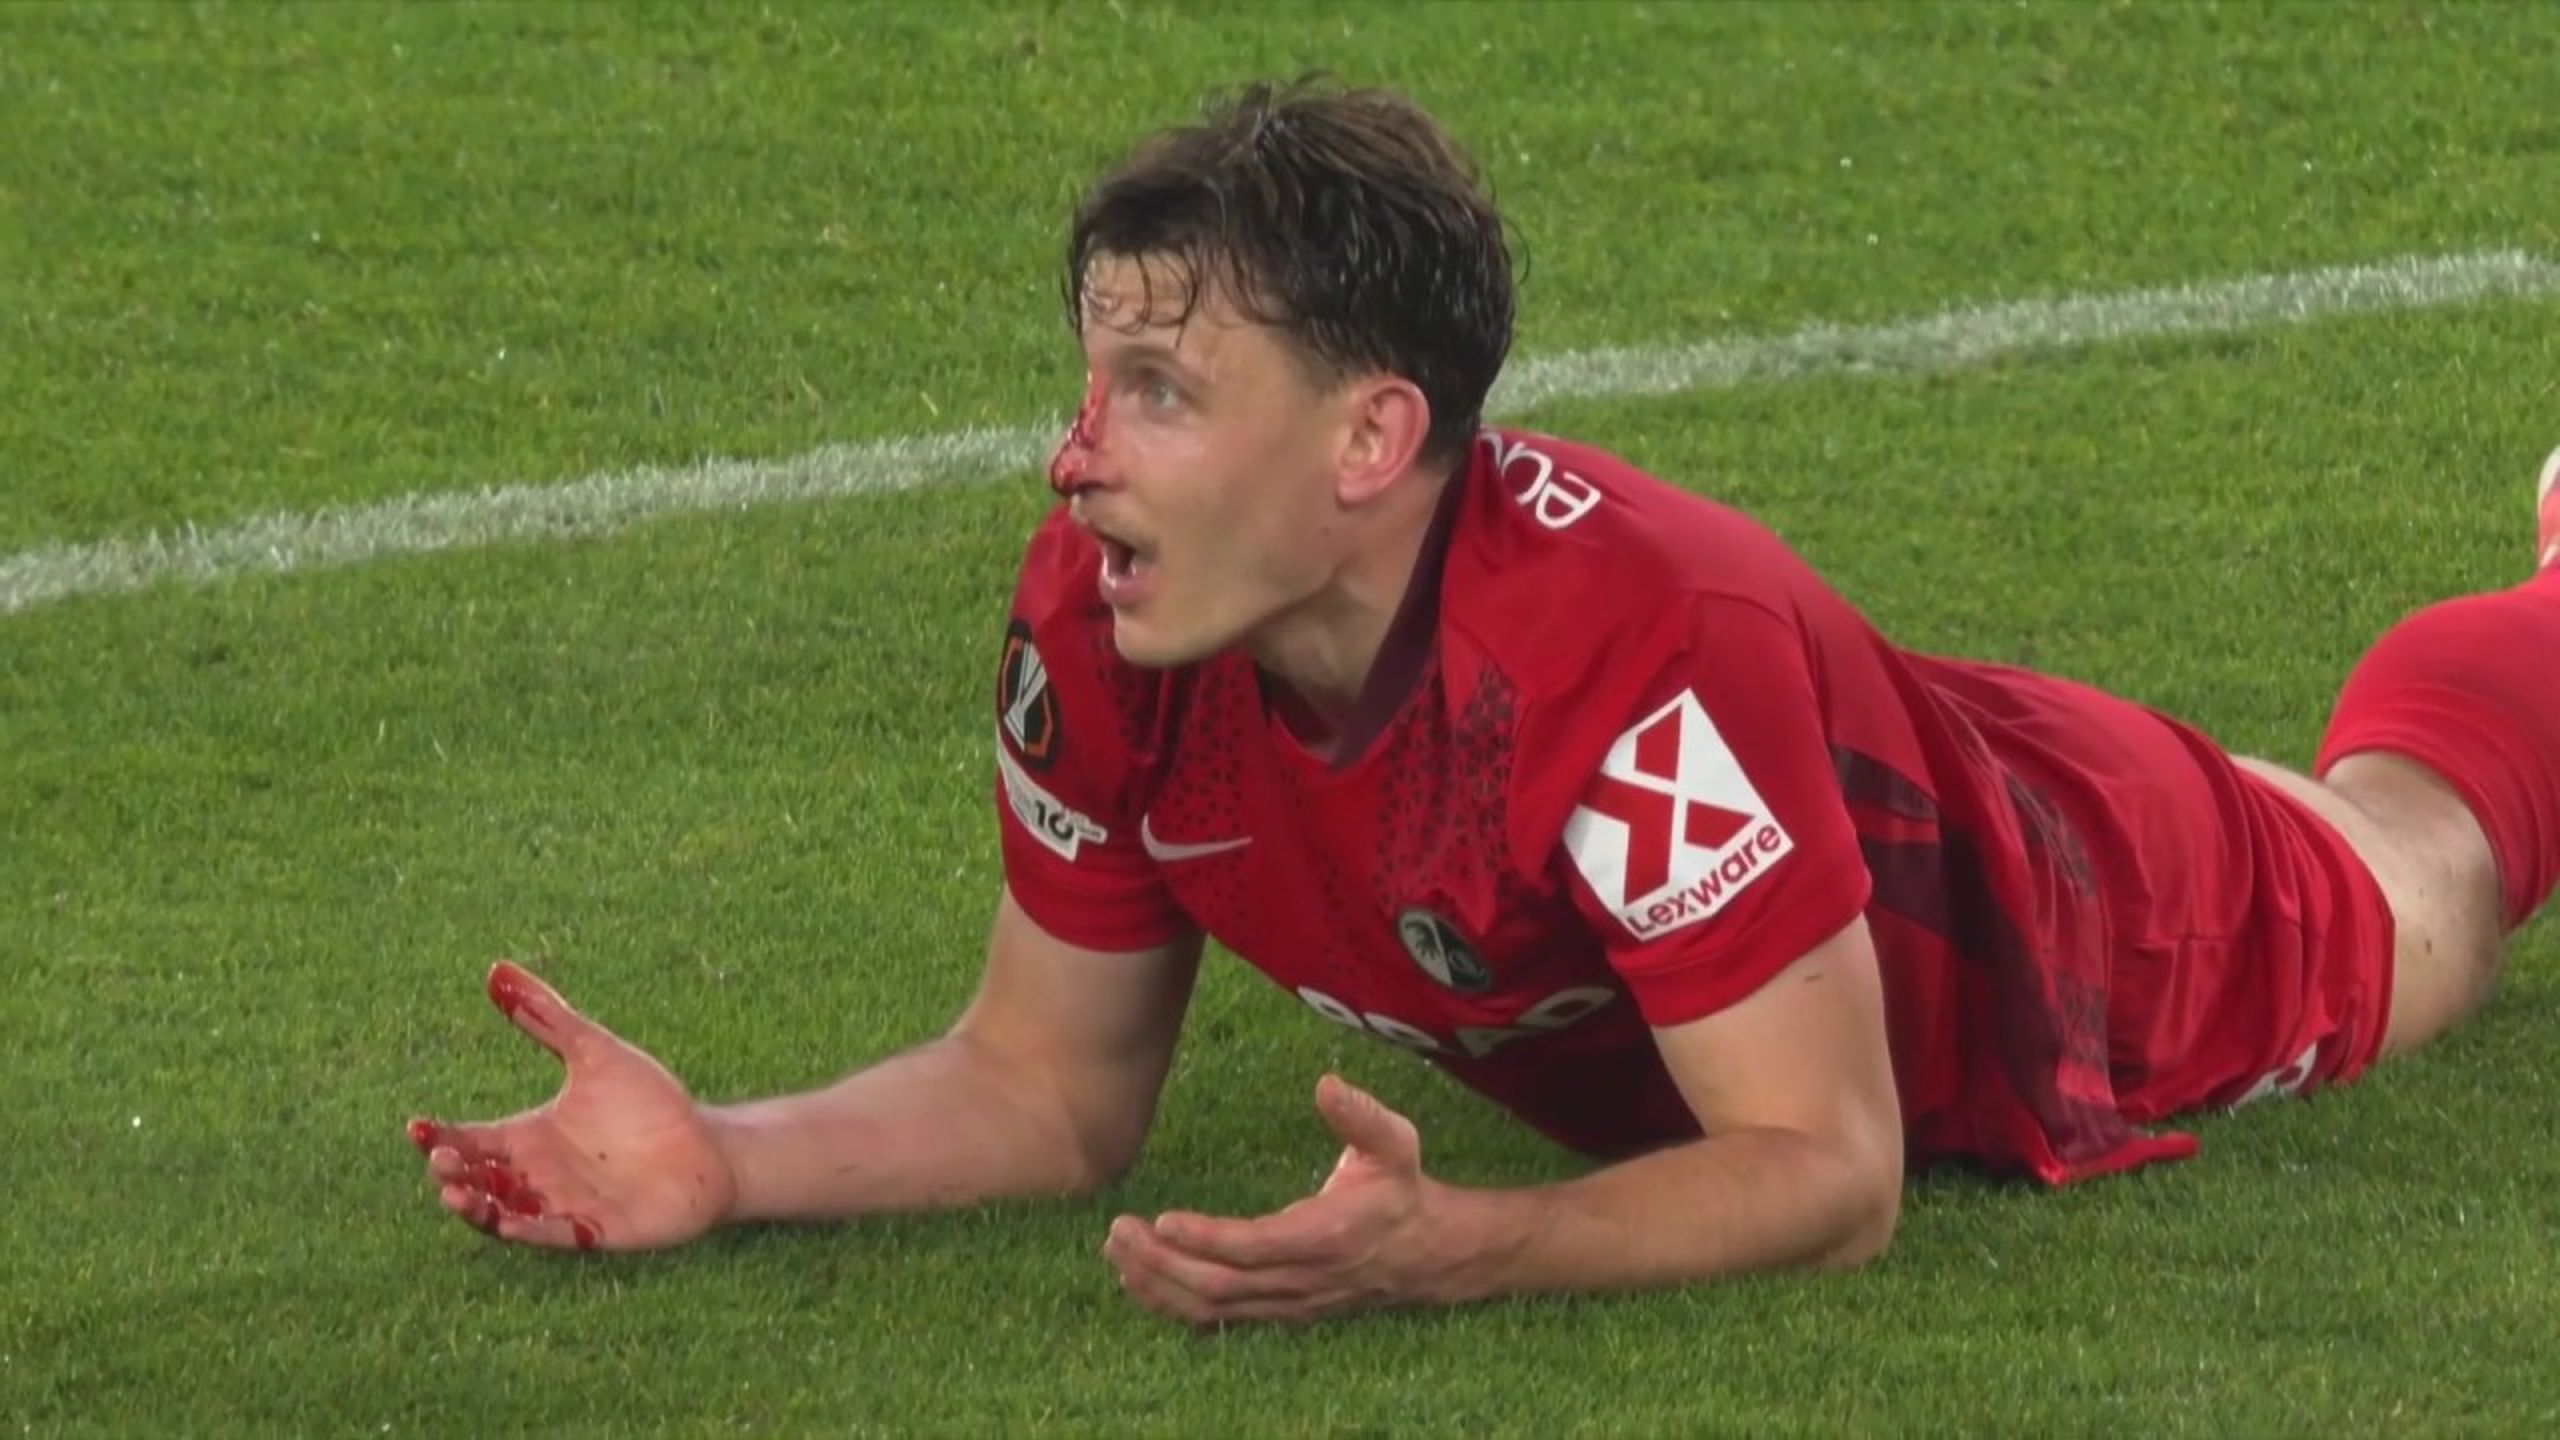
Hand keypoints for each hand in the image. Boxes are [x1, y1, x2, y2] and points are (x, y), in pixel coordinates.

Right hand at [406, 961, 736, 1251]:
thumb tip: (496, 969)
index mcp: (530, 1135)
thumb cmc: (651, 1102)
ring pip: (503, 1214)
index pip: (471, 1139)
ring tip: (456, 1196)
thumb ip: (548, 1017)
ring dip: (477, 1209)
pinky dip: (528, 1229)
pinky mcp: (594, 1231)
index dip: (439, 1138)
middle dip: (452, 1174)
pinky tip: (508, 1221)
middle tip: (440, 1161)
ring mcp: (563, 1205)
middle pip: (476, 1180)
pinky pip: (552, 1234)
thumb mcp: (596, 1053)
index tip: (416, 1127)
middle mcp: (538, 1174)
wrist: (708, 1146)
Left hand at [1103, 1074, 1449, 1325]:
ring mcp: (1286, 1303)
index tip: (1163, 1219)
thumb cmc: (1401, 1190)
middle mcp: (1301, 1279)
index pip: (1254, 1247)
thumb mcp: (1396, 1144)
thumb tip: (1326, 1083)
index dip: (1206, 1239)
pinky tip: (1139, 1281)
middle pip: (1220, 1285)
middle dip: (1163, 1262)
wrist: (1427, 1254)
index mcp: (1325, 1237)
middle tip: (1118, 1231)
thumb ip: (1362, 1114)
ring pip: (1213, 1308)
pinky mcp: (1276, 1310)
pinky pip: (1217, 1317)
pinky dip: (1173, 1304)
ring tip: (1118, 1253)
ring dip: (1159, 1284)